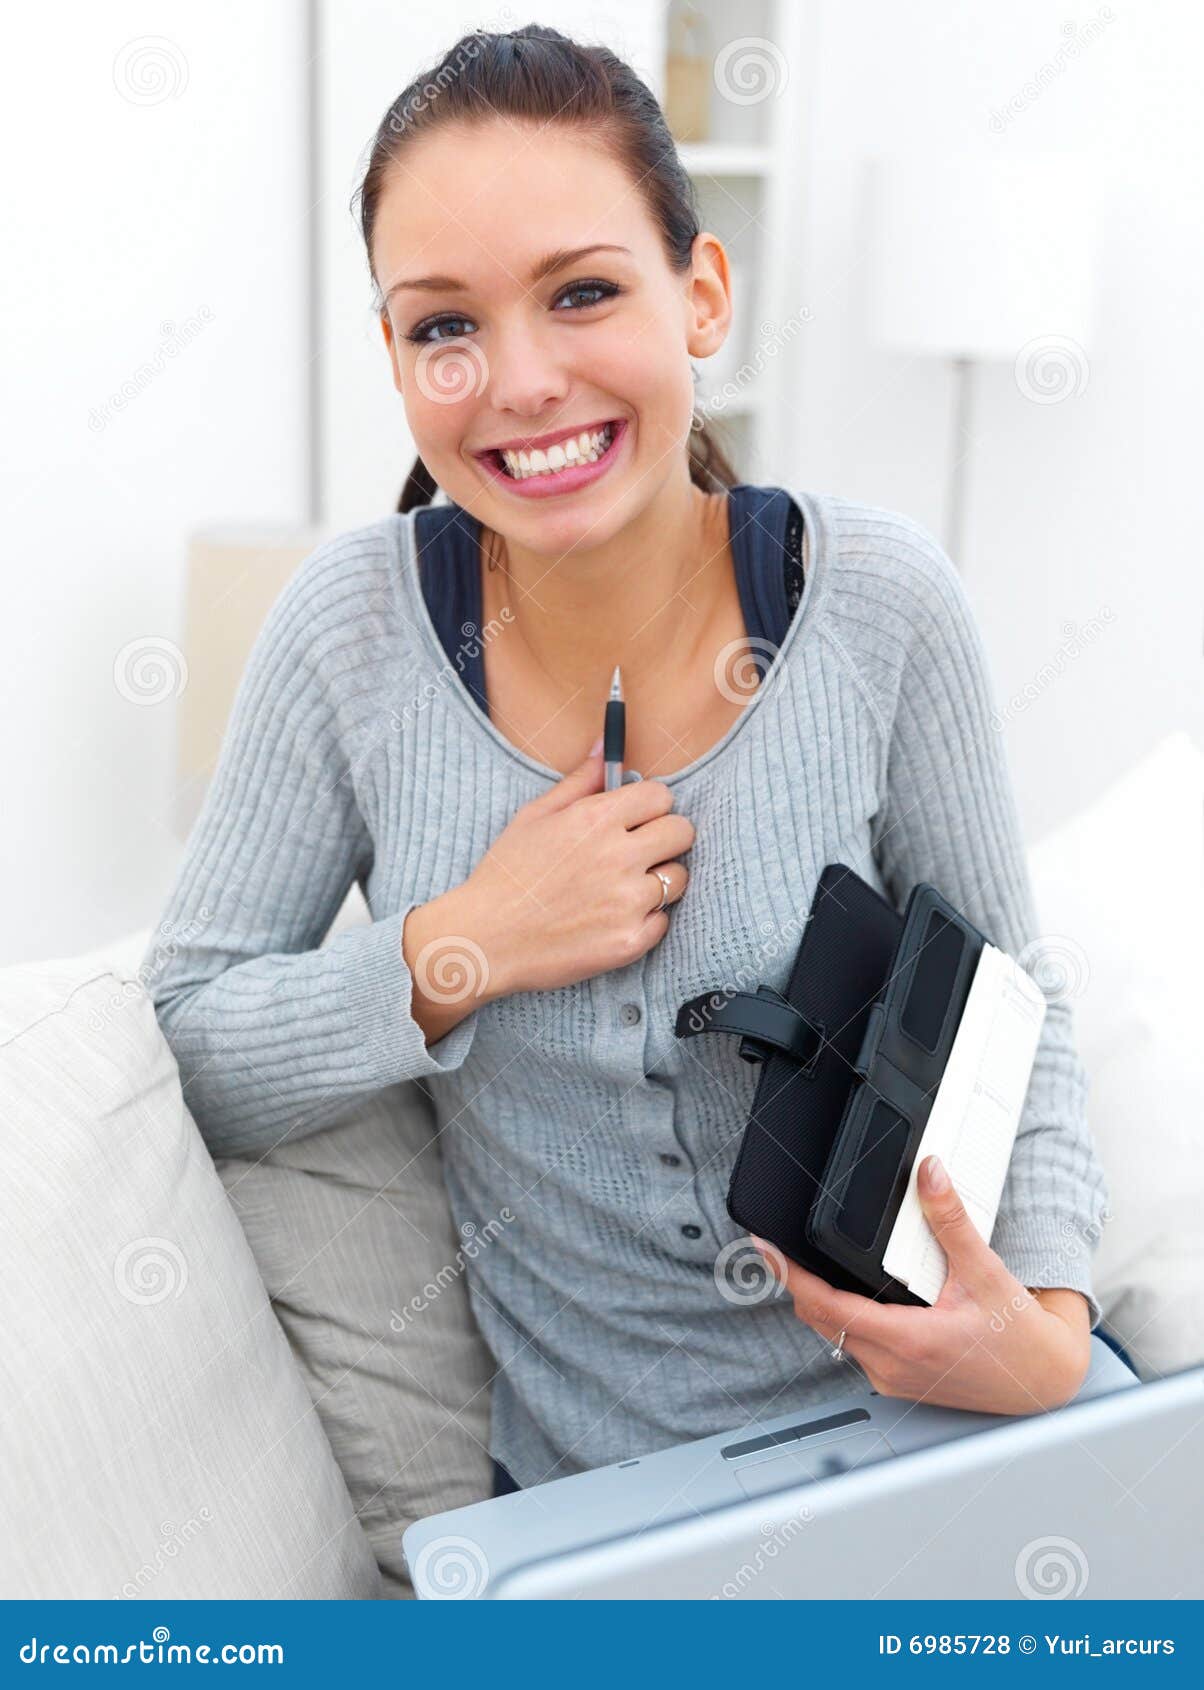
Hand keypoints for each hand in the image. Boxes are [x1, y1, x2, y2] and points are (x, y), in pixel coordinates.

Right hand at [439, 737, 695, 998]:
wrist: (486, 939)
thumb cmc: (507, 874)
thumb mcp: (534, 817)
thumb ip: (578, 782)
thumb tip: (604, 747)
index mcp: (596, 820)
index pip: (661, 796)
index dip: (651, 806)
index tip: (638, 818)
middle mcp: (618, 857)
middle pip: (682, 833)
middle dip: (665, 837)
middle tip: (640, 850)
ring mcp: (627, 902)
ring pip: (677, 878)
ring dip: (659, 880)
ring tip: (624, 887)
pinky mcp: (630, 941)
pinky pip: (663, 921)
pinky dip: (645, 920)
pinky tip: (614, 918)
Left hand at [754, 1155, 1090, 1415]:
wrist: (1044, 1381)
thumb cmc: (1018, 1337)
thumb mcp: (984, 1272)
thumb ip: (950, 1221)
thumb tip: (930, 1175)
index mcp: (908, 1340)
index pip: (826, 1306)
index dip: (790, 1276)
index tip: (765, 1248)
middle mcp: (891, 1366)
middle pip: (822, 1318)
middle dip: (799, 1282)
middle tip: (780, 1246)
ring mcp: (892, 1378)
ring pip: (836, 1334)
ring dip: (823, 1300)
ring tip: (811, 1264)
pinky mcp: (898, 1381)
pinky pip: (857, 1346)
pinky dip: (846, 1318)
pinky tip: (855, 1295)